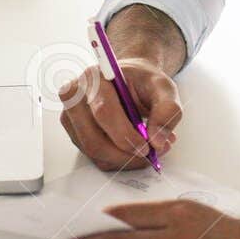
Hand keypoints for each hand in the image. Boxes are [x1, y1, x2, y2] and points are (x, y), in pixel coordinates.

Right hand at [58, 58, 181, 170]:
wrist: (129, 81)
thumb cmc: (142, 82)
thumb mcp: (163, 88)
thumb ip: (167, 109)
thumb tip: (158, 141)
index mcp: (94, 78)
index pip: (104, 112)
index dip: (125, 135)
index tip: (147, 147)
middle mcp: (75, 97)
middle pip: (93, 139)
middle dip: (125, 154)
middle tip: (150, 154)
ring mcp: (71, 117)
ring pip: (95, 153)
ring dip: (124, 159)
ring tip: (148, 148)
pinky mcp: (75, 133)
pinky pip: (96, 157)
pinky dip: (119, 160)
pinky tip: (134, 150)